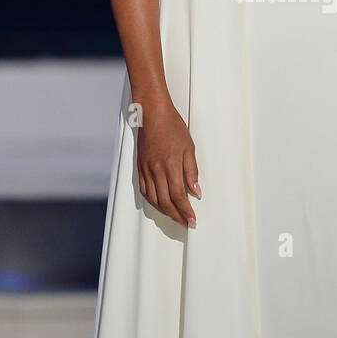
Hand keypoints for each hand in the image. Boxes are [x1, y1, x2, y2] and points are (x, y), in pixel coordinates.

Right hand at [136, 98, 200, 228]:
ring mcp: (146, 170)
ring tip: (176, 217)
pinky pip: (145, 191)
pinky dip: (153, 201)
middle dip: (177, 216)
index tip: (192, 220)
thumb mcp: (189, 148)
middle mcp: (156, 170)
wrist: (153, 114)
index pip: (178, 196)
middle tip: (186, 223)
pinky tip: (160, 205)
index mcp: (171, 165)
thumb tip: (196, 192)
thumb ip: (192, 172)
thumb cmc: (173, 127)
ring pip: (154, 199)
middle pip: (165, 202)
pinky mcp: (140, 168)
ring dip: (165, 211)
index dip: (185, 211)